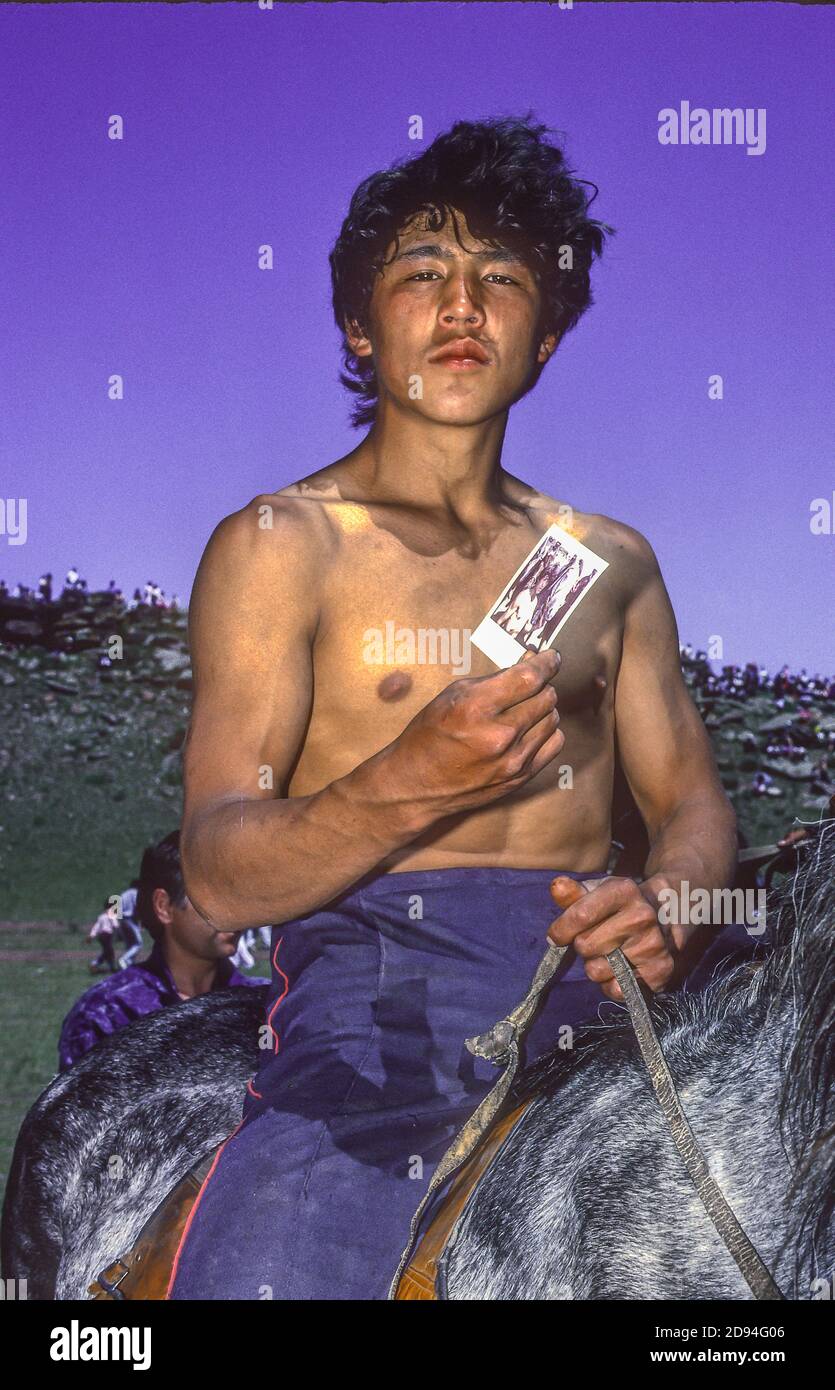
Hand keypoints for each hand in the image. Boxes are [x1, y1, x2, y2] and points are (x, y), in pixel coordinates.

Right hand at [380, 648, 563, 822]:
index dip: (546, 662)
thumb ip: (493, 680)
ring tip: (524, 708)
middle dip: (540, 685)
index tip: (551, 657)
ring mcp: (513, 760)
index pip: (529, 677)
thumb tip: (529, 664)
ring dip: (542, 708)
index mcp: (476, 708)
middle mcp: (499, 735)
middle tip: (528, 684)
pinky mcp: (521, 777)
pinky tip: (530, 729)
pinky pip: (555, 743)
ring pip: (553, 718)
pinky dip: (546, 731)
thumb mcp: (451, 695)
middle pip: (546, 696)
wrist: (416, 785)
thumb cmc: (429, 735)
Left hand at [547, 874, 674, 999]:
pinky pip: (615, 990)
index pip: (580, 915)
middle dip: (583, 945)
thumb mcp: (600, 892)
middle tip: (596, 940)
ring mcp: (653, 945)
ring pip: (596, 971)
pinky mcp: (660, 971)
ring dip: (596, 966)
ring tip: (610, 953)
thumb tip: (557, 888)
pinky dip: (611, 985)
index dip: (561, 930)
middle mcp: (642, 917)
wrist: (670, 915)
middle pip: (585, 945)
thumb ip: (575, 893)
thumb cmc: (623, 905)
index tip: (556, 936)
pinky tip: (620, 969)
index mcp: (624, 891)